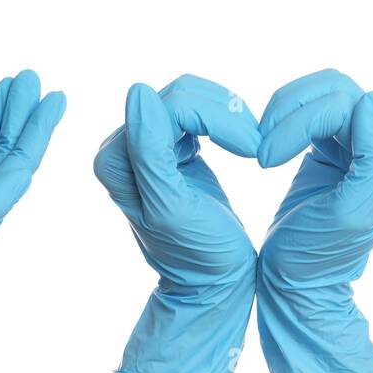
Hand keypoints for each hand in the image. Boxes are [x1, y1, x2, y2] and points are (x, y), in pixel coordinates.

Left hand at [93, 76, 259, 372]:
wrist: (215, 283)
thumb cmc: (198, 254)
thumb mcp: (172, 206)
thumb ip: (150, 150)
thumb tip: (138, 89)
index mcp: (116, 158)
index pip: (171, 105)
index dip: (218, 119)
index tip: (252, 150)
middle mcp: (124, 146)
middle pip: (181, 94)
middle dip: (225, 114)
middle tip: (256, 148)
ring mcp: (148, 144)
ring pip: (192, 96)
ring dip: (229, 116)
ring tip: (252, 147)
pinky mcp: (172, 144)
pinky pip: (199, 110)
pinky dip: (226, 122)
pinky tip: (241, 146)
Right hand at [256, 71, 372, 372]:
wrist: (294, 283)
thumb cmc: (315, 257)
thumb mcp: (347, 214)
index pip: (347, 106)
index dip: (300, 122)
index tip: (264, 161)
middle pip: (336, 90)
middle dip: (289, 113)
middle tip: (260, 152)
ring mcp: (362, 141)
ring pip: (323, 91)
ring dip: (285, 111)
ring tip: (262, 147)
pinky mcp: (336, 141)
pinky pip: (312, 105)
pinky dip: (285, 117)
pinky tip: (269, 145)